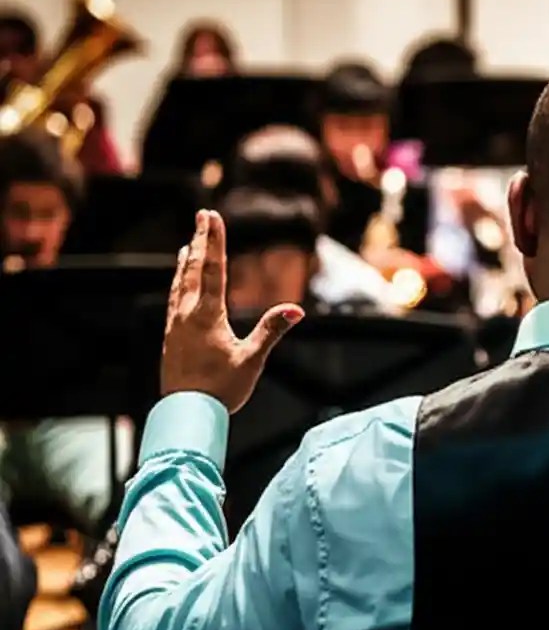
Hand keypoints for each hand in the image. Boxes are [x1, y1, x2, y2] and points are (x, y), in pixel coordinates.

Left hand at [162, 210, 303, 412]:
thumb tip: (297, 309)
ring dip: (186, 263)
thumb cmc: (221, 389)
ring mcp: (175, 326)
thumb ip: (271, 330)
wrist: (186, 414)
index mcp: (207, 315)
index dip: (215, 241)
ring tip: (188, 246)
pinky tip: (180, 287)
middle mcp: (187, 315)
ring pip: (180, 285)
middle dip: (200, 241)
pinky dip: (178, 285)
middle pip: (194, 270)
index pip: (213, 269)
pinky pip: (174, 301)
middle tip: (201, 216)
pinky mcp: (171, 338)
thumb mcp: (252, 359)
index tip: (213, 216)